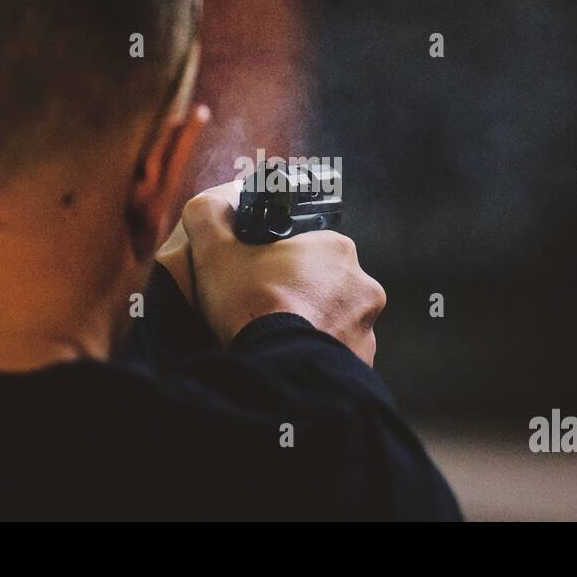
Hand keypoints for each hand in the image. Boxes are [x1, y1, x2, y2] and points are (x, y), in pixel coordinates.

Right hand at [160, 182, 386, 364]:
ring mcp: (367, 328)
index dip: (280, 261)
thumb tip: (211, 206)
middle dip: (299, 295)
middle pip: (323, 284)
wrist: (274, 370)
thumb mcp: (215, 248)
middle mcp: (363, 285)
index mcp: (337, 249)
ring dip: (311, 327)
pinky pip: (339, 356)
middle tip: (265, 309)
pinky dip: (318, 357)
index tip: (259, 278)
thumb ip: (209, 214)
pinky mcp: (363, 363)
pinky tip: (292, 360)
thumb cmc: (250, 305)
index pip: (308, 247)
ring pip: (334, 321)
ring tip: (277, 338)